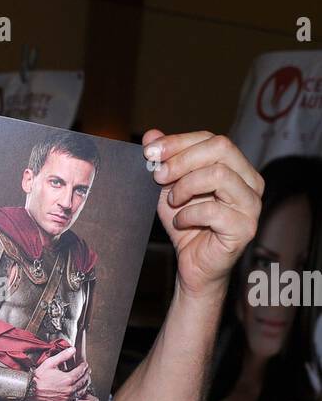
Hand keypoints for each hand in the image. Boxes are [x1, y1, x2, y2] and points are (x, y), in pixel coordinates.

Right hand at [30, 345, 89, 400]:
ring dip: (85, 383)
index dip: (84, 366)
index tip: (84, 363)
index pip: (81, 371)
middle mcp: (70, 389)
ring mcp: (67, 396)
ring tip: (85, 378)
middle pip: (84, 380)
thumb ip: (63, 356)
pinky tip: (79, 388)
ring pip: (82, 390)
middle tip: (87, 370)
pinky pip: (76, 397)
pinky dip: (80, 392)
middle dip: (86, 374)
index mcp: (68, 378)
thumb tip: (73, 349)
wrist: (30, 389)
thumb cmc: (39, 377)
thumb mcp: (50, 363)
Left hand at [143, 128, 263, 299]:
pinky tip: (181, 222)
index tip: (149, 152)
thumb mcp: (168, 188)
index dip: (178, 142)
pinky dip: (189, 214)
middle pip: (221, 148)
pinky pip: (214, 210)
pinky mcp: (245, 228)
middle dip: (182, 159)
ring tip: (173, 202)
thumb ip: (164, 161)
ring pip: (220, 175)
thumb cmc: (186, 225)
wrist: (192, 266)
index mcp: (237, 167)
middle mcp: (250, 181)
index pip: (212, 139)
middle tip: (158, 176)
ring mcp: (251, 205)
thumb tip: (151, 134)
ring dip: (186, 186)